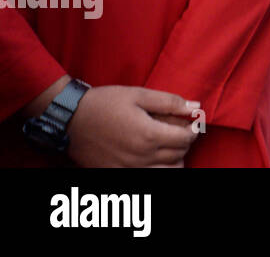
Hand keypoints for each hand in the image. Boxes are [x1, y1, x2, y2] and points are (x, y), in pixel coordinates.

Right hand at [66, 85, 199, 167]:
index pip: (186, 139)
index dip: (194, 130)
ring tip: (169, 146)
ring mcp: (129, 168)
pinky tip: (154, 157)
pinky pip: (147, 177)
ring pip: (167, 172)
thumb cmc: (105, 103)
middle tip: (181, 131)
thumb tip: (196, 107)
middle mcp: (141, 156)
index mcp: (149, 135)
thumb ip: (170, 102)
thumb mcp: (139, 95)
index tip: (192, 123)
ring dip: (174, 160)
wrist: (70, 119)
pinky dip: (157, 169)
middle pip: (179, 155)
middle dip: (185, 143)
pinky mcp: (116, 174)